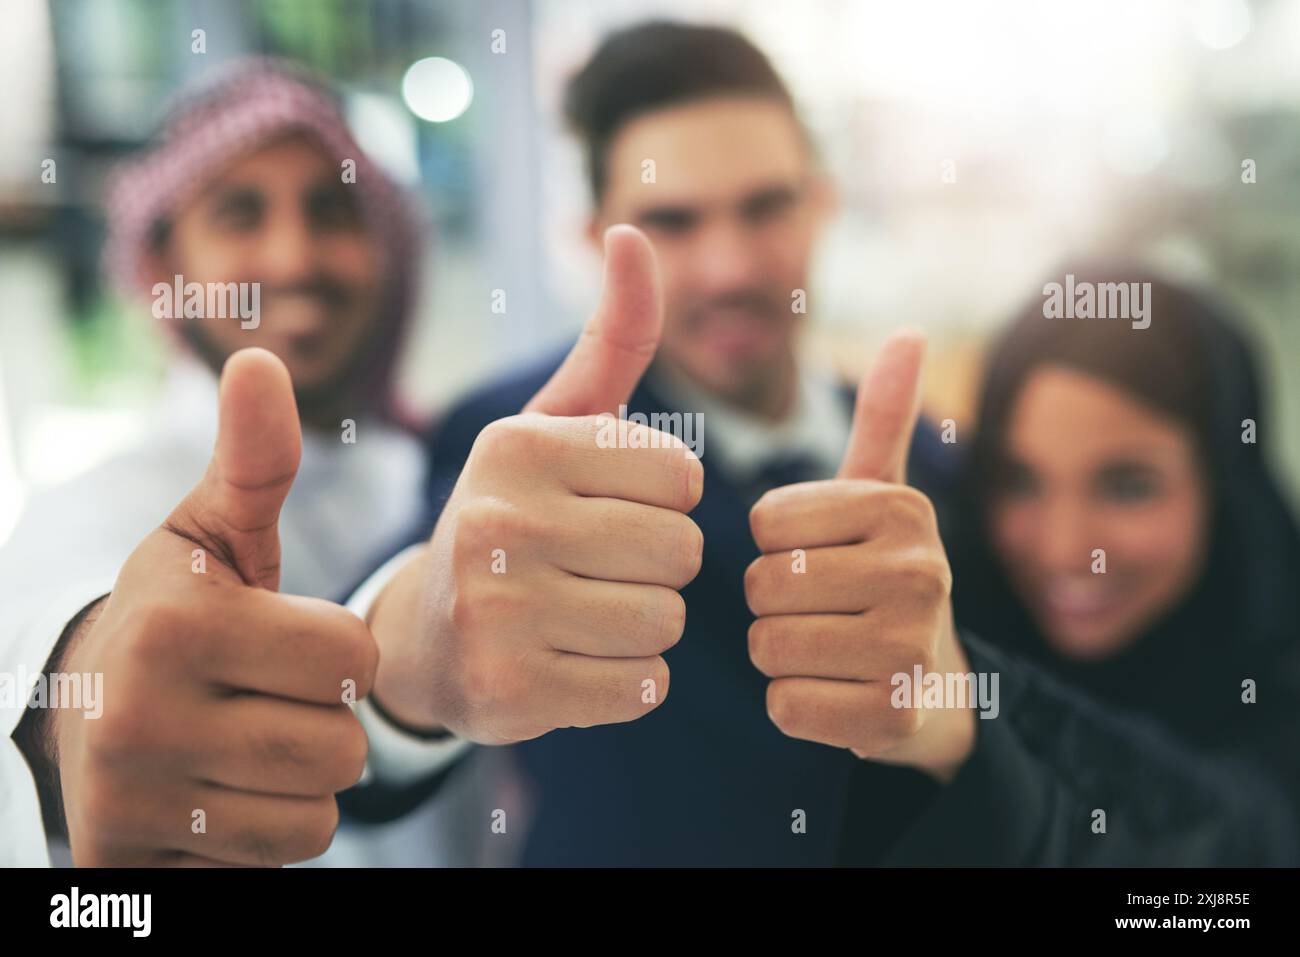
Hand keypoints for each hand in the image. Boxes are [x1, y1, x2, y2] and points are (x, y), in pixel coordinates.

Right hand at [50, 349, 375, 864]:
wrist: (85, 713)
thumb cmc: (177, 614)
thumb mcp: (211, 535)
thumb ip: (255, 461)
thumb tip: (262, 357)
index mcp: (178, 625)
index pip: (353, 657)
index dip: (338, 649)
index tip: (286, 640)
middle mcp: (145, 718)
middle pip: (341, 744)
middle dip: (324, 719)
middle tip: (266, 696)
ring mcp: (135, 801)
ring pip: (317, 812)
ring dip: (302, 780)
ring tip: (246, 741)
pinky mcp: (136, 865)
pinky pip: (278, 861)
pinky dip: (268, 830)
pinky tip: (223, 790)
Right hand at [370, 225, 703, 743]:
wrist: (426, 638)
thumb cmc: (514, 517)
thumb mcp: (553, 425)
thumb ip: (612, 337)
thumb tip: (631, 231)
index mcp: (518, 444)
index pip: (685, 478)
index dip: (663, 501)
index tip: (604, 509)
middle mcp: (499, 518)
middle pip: (683, 552)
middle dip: (656, 566)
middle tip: (592, 570)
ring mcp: (498, 609)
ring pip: (666, 622)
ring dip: (643, 626)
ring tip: (580, 615)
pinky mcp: (509, 691)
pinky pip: (643, 689)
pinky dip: (626, 684)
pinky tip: (572, 663)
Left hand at [743, 330, 974, 782]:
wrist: (934, 688)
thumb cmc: (884, 578)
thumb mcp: (884, 496)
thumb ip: (884, 416)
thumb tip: (911, 330)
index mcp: (900, 508)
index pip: (766, 523)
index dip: (774, 546)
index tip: (819, 557)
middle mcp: (918, 571)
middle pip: (763, 585)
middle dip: (774, 603)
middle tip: (823, 611)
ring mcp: (909, 648)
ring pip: (767, 645)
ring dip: (780, 655)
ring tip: (829, 649)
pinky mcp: (890, 717)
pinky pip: (784, 705)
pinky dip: (794, 704)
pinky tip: (834, 693)